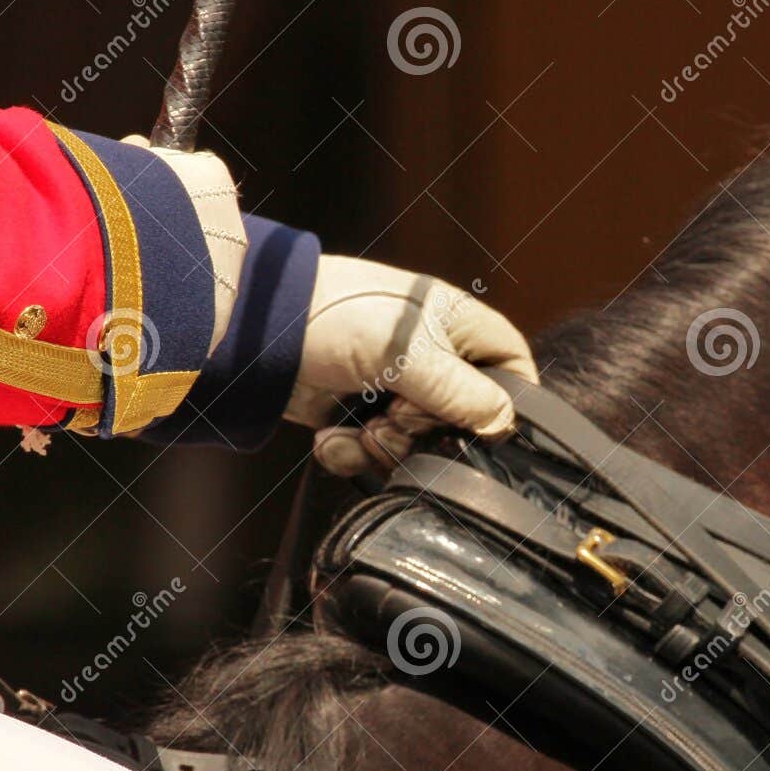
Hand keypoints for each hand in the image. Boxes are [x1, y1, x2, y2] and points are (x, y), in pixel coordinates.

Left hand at [288, 255, 537, 474]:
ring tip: (361, 429)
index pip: (511, 361)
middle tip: (399, 417)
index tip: (494, 429)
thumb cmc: (338, 318)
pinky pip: (376, 451)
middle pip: (463, 417)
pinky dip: (353, 452)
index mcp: (455, 325)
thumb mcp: (409, 355)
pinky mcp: (358, 414)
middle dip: (428, 431)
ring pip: (419, 442)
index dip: (511, 396)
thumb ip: (462, 393)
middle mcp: (431, 356)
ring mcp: (394, 388)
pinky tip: (332, 435)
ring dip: (388, 447)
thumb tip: (502, 425)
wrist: (258, 333)